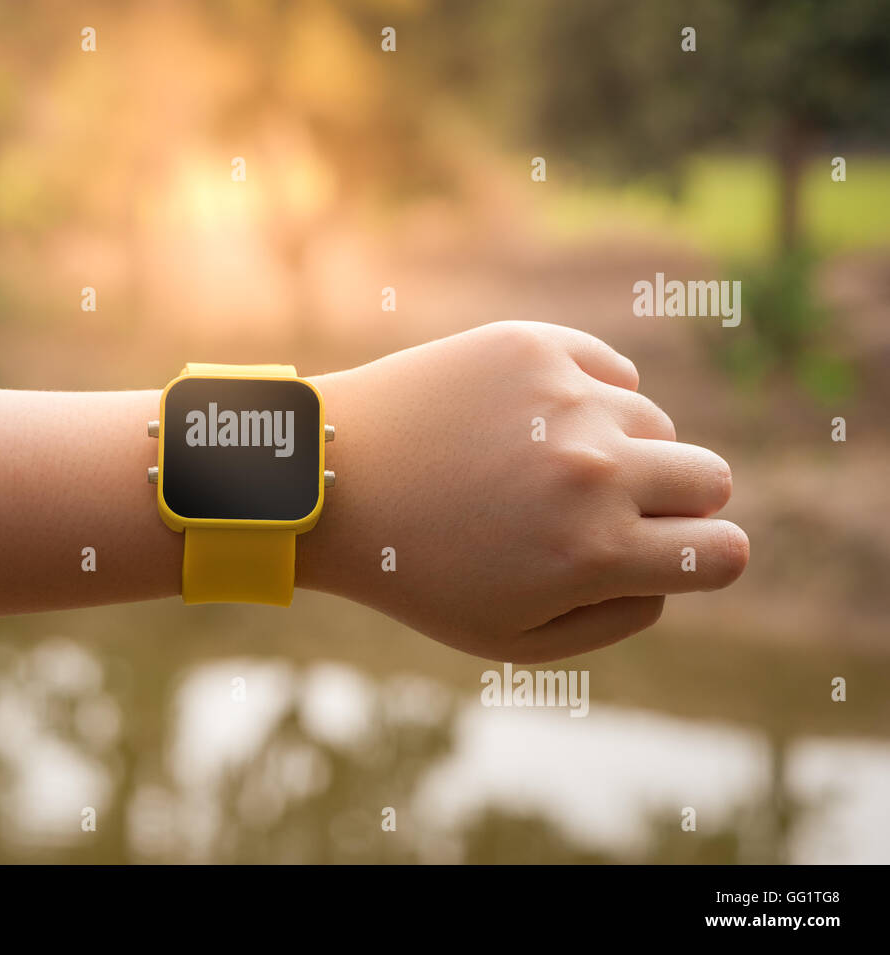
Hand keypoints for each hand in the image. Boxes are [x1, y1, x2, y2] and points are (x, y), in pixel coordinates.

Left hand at [301, 321, 748, 661]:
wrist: (329, 478)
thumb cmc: (415, 568)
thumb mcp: (511, 636)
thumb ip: (615, 616)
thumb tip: (669, 571)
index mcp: (595, 553)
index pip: (723, 553)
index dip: (703, 560)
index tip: (667, 554)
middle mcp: (595, 469)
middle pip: (712, 479)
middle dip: (676, 504)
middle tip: (608, 513)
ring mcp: (567, 399)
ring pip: (657, 424)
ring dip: (624, 451)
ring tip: (545, 470)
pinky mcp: (535, 346)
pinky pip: (613, 372)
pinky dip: (589, 398)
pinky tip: (534, 422)